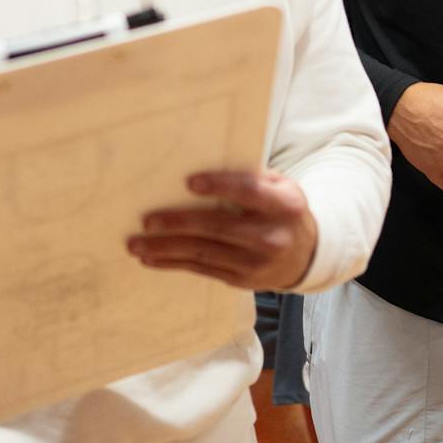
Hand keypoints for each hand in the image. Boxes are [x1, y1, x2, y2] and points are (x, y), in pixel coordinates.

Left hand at [131, 169, 320, 289]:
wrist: (306, 255)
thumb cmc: (281, 210)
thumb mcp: (278, 187)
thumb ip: (249, 177)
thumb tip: (199, 162)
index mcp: (284, 204)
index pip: (249, 192)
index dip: (219, 186)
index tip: (188, 182)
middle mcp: (272, 236)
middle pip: (219, 227)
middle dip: (180, 224)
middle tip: (148, 220)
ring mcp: (257, 263)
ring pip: (204, 253)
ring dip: (166, 249)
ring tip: (136, 244)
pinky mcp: (241, 280)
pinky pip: (202, 270)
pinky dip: (174, 264)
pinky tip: (152, 258)